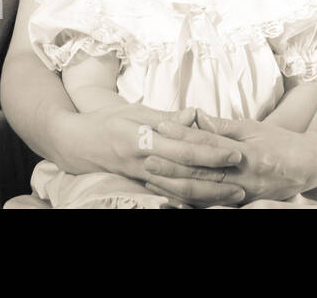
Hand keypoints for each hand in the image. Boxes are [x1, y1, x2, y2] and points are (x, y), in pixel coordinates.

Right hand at [48, 103, 243, 205]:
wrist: (75, 142)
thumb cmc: (107, 121)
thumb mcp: (136, 111)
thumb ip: (167, 117)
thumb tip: (195, 115)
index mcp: (144, 138)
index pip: (185, 148)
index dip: (211, 152)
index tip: (234, 154)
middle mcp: (143, 161)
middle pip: (185, 174)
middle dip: (215, 181)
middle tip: (241, 184)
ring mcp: (140, 177)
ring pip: (178, 190)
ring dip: (206, 195)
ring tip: (230, 197)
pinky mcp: (137, 185)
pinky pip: (165, 195)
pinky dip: (185, 201)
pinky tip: (203, 205)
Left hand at [142, 110, 316, 206]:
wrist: (306, 167)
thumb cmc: (279, 142)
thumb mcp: (253, 128)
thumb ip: (223, 127)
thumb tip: (196, 118)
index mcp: (248, 153)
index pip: (209, 143)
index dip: (184, 134)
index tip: (162, 126)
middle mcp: (244, 177)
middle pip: (201, 172)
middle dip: (172, 164)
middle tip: (147, 155)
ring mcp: (243, 196)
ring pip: (203, 194)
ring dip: (174, 185)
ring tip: (152, 177)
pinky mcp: (241, 206)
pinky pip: (211, 206)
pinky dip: (190, 203)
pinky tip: (171, 197)